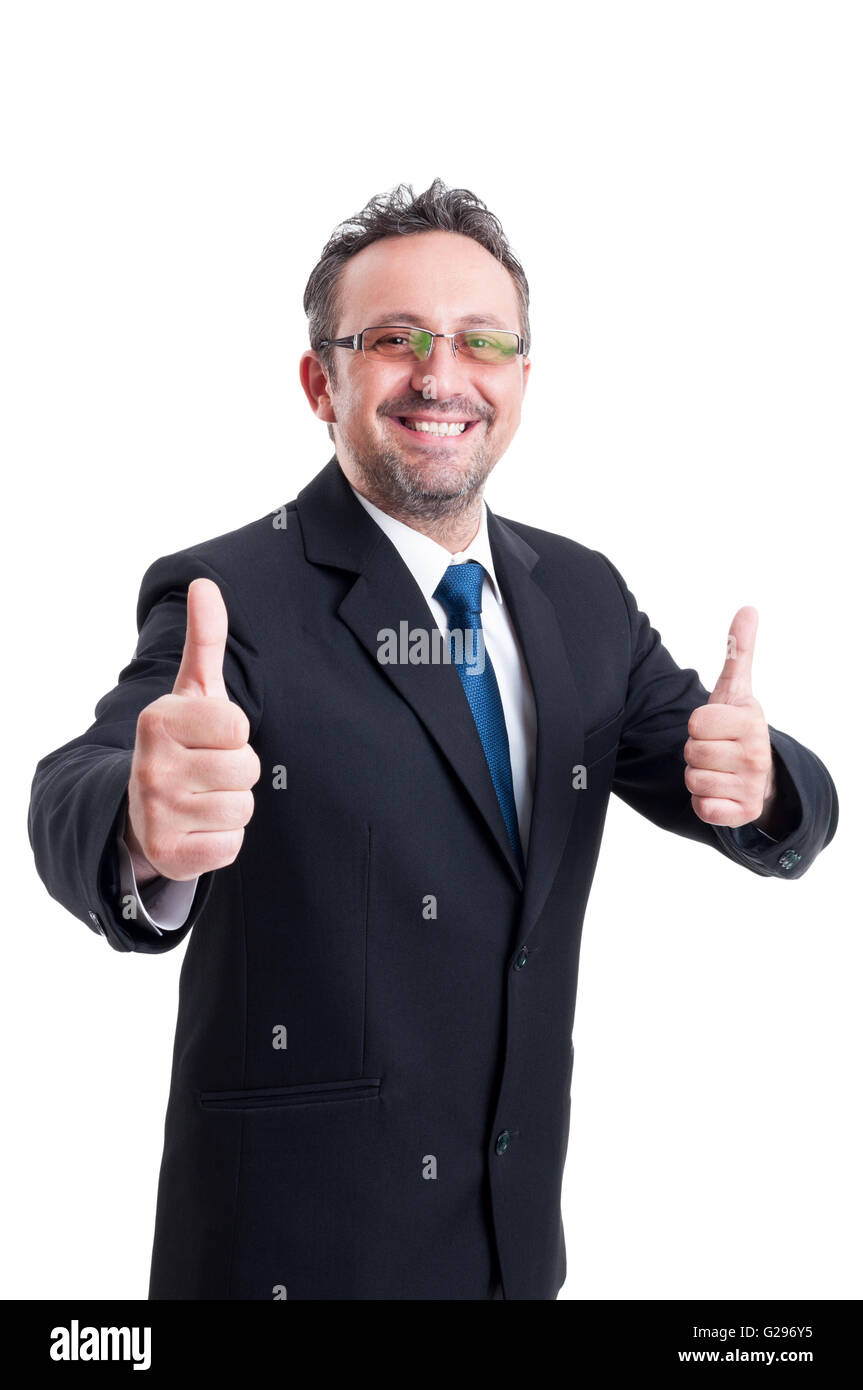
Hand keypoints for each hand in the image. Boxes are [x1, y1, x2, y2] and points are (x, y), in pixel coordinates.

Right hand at [125, 578, 260, 883]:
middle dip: (236, 771)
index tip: (208, 738)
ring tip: (202, 798)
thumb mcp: (192, 692)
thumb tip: (205, 583)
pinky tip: (196, 829)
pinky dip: (222, 841)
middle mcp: (150, 766)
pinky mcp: (167, 855)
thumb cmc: (181, 743)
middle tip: (205, 772)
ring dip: (231, 806)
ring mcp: (155, 813)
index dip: (233, 734)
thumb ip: (204, 640)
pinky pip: (231, 847)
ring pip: (243, 808)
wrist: (137, 810)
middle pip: (246, 768)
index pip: (239, 727)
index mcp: (157, 721)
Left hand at [684, 606, 774, 828]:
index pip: (696, 722)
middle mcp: (757, 754)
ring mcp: (752, 786)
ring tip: (717, 769)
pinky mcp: (743, 813)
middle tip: (715, 749)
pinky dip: (704, 803)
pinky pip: (703, 808)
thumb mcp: (737, 689)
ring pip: (693, 780)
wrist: (760, 775)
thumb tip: (747, 609)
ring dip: (698, 776)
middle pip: (691, 752)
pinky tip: (720, 792)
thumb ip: (739, 651)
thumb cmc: (737, 727)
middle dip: (696, 751)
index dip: (698, 724)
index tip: (715, 726)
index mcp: (751, 720)